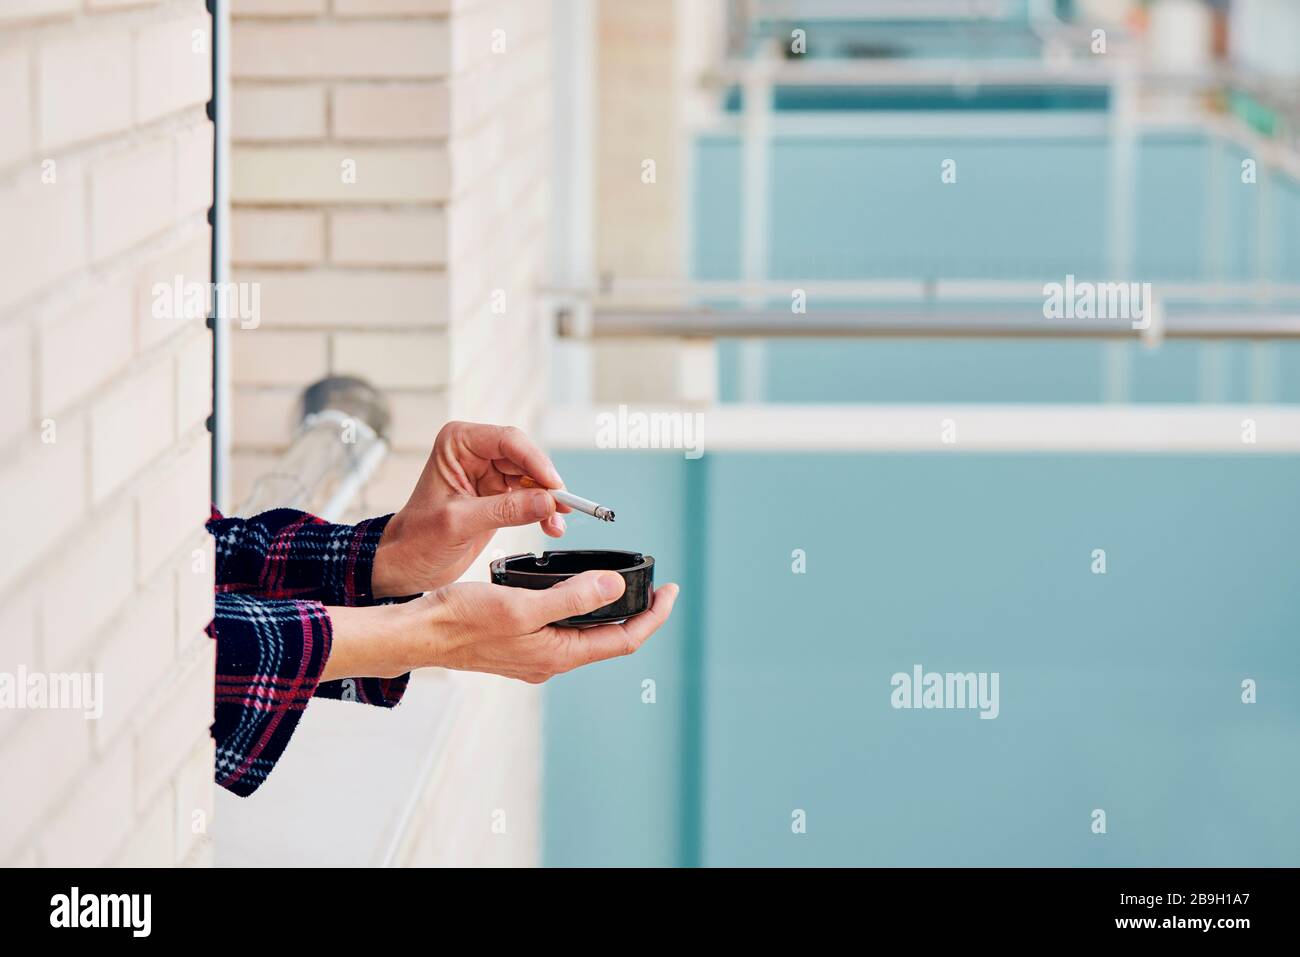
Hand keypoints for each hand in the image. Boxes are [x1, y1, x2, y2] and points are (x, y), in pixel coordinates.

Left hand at [372, 422, 570, 597]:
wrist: (406, 564)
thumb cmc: (417, 539)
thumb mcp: (460, 523)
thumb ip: (505, 510)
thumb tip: (547, 502)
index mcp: (458, 444)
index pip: (508, 441)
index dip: (536, 462)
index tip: (554, 486)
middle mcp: (475, 453)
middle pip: (525, 459)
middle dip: (546, 484)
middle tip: (562, 507)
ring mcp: (489, 474)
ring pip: (532, 478)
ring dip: (548, 501)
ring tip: (556, 523)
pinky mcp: (498, 496)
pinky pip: (530, 498)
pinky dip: (543, 511)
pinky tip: (551, 526)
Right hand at [414, 572, 679, 682]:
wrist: (420, 633)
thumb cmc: (462, 620)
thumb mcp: (521, 605)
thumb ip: (572, 597)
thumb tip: (616, 588)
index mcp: (558, 654)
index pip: (624, 640)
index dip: (654, 617)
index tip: (671, 592)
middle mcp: (551, 660)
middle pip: (610, 640)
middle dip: (638, 614)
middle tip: (656, 588)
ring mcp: (536, 654)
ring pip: (587, 634)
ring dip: (609, 612)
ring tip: (623, 586)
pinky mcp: (521, 644)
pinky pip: (563, 629)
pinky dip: (581, 610)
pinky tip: (577, 592)